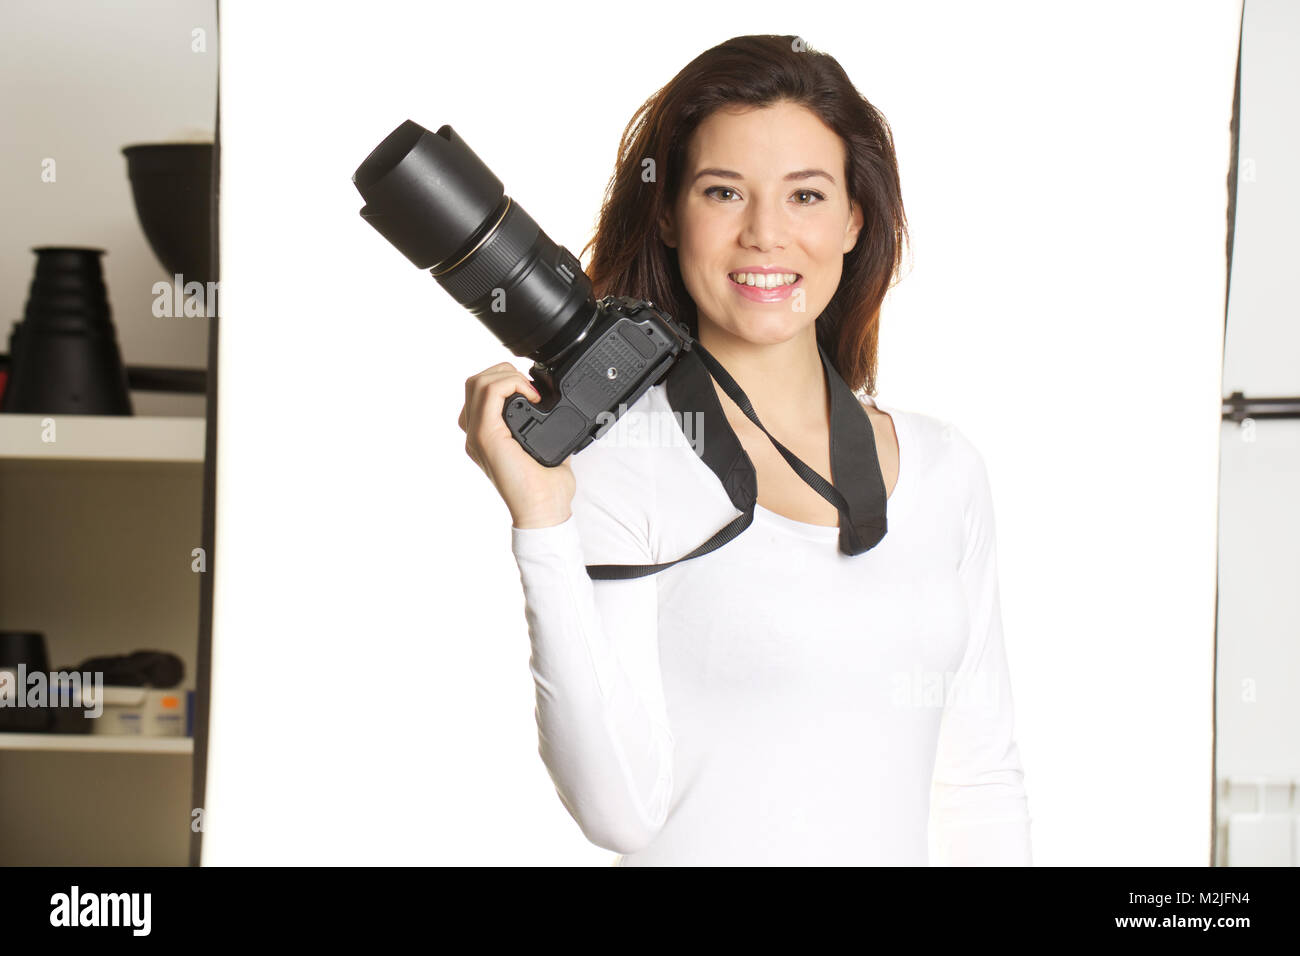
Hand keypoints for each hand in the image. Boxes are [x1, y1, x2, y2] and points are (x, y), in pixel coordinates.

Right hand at [458, 362, 574, 528]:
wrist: (544, 509)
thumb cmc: (545, 487)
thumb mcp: (543, 446)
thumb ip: (541, 425)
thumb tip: (555, 407)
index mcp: (486, 436)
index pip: (480, 393)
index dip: (504, 380)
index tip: (532, 391)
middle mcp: (476, 434)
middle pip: (475, 382)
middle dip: (504, 372)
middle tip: (529, 387)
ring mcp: (477, 435)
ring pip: (478, 383)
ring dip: (506, 376)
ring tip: (530, 391)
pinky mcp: (486, 436)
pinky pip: (488, 394)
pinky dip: (511, 385)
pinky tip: (531, 397)